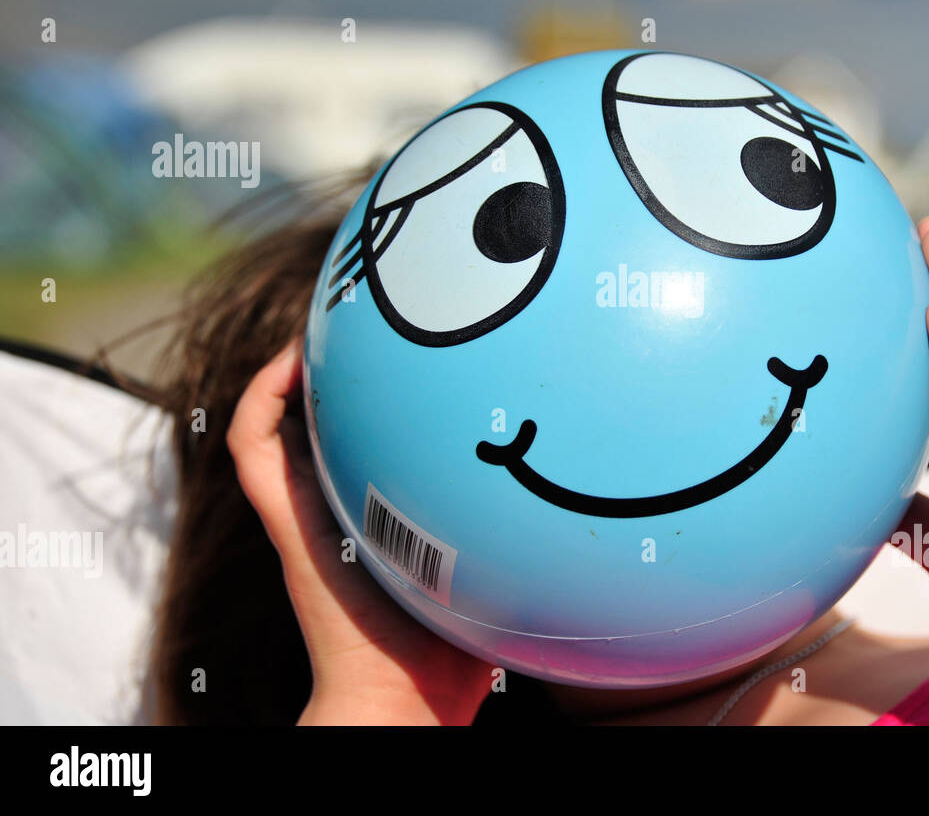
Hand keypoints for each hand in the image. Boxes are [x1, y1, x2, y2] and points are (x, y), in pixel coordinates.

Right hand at [227, 338, 495, 724]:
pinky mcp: (282, 521)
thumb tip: (585, 482)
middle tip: (361, 317)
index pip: (360, 440)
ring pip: (270, 423)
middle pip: (313, 420)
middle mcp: (331, 506)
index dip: (370, 394)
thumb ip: (515, 525)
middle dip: (329, 366)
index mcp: (371, 513)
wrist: (402, 703)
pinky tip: (294, 359)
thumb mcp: (491, 568)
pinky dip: (260, 397)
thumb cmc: (454, 651)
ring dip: (287, 368)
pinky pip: (251, 447)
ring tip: (321, 321)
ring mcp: (302, 511)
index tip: (403, 348)